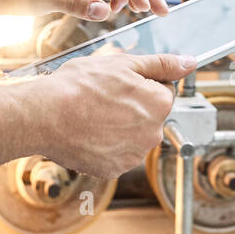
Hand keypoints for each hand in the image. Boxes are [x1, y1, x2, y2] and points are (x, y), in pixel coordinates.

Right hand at [34, 53, 197, 176]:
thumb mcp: (124, 63)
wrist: (44, 115)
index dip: (140, 85)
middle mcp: (153, 134)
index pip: (162, 92)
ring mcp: (133, 155)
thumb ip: (161, 64)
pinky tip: (89, 133)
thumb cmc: (79, 86)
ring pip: (133, 136)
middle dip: (132, 107)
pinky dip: (105, 145)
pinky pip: (116, 154)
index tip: (119, 85)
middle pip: (149, 116)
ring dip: (119, 127)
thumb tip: (190, 63)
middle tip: (103, 99)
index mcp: (159, 104)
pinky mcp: (113, 170)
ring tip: (93, 116)